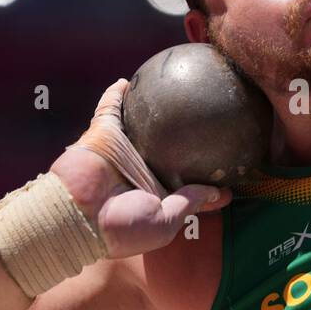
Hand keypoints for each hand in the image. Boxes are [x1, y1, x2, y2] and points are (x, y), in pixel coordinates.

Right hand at [49, 78, 231, 257]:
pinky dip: (115, 95)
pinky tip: (127, 82)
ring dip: (150, 107)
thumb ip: (189, 203)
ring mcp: (121, 149)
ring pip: (138, 122)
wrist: (80, 218)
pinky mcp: (103, 134)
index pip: (184, 180)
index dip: (204, 175)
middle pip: (165, 146)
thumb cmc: (122, 227)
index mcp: (154, 191)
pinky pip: (109, 109)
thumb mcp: (165, 222)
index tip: (230, 165)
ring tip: (170, 89)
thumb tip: (218, 193)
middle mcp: (139, 168)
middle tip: (205, 115)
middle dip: (183, 134)